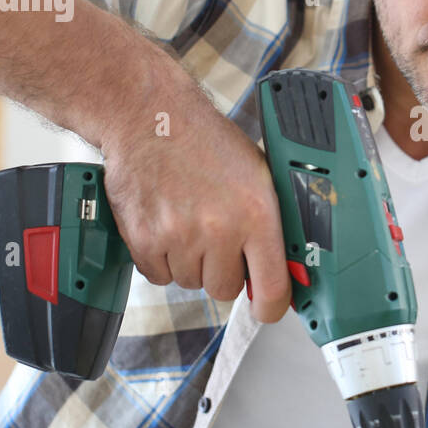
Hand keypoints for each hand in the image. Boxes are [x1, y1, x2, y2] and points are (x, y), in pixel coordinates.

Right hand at [98, 74, 292, 322]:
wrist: (151, 118)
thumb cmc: (208, 143)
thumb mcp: (258, 174)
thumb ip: (270, 223)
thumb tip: (284, 267)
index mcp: (258, 214)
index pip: (271, 288)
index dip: (270, 307)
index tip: (267, 309)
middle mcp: (219, 229)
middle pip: (225, 289)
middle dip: (223, 270)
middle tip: (216, 237)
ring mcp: (179, 237)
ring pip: (190, 283)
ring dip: (191, 262)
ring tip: (188, 220)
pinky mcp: (143, 240)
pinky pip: (159, 276)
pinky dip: (162, 258)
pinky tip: (166, 224)